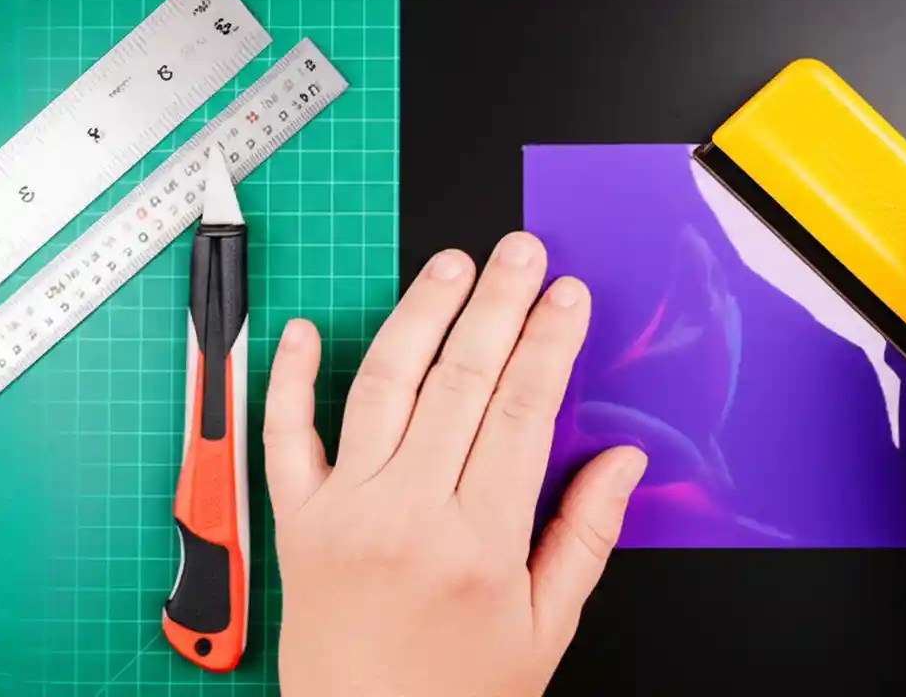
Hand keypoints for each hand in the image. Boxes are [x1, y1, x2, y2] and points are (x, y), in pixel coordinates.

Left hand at [262, 232, 646, 695]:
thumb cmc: (457, 694)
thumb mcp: (546, 627)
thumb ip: (586, 535)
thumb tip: (621, 460)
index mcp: (479, 540)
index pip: (524, 408)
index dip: (550, 341)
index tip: (567, 297)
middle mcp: (407, 511)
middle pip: (461, 379)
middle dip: (499, 303)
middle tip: (521, 252)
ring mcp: (345, 509)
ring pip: (382, 385)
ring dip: (420, 314)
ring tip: (451, 267)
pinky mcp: (297, 519)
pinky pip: (285, 434)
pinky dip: (290, 376)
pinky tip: (306, 329)